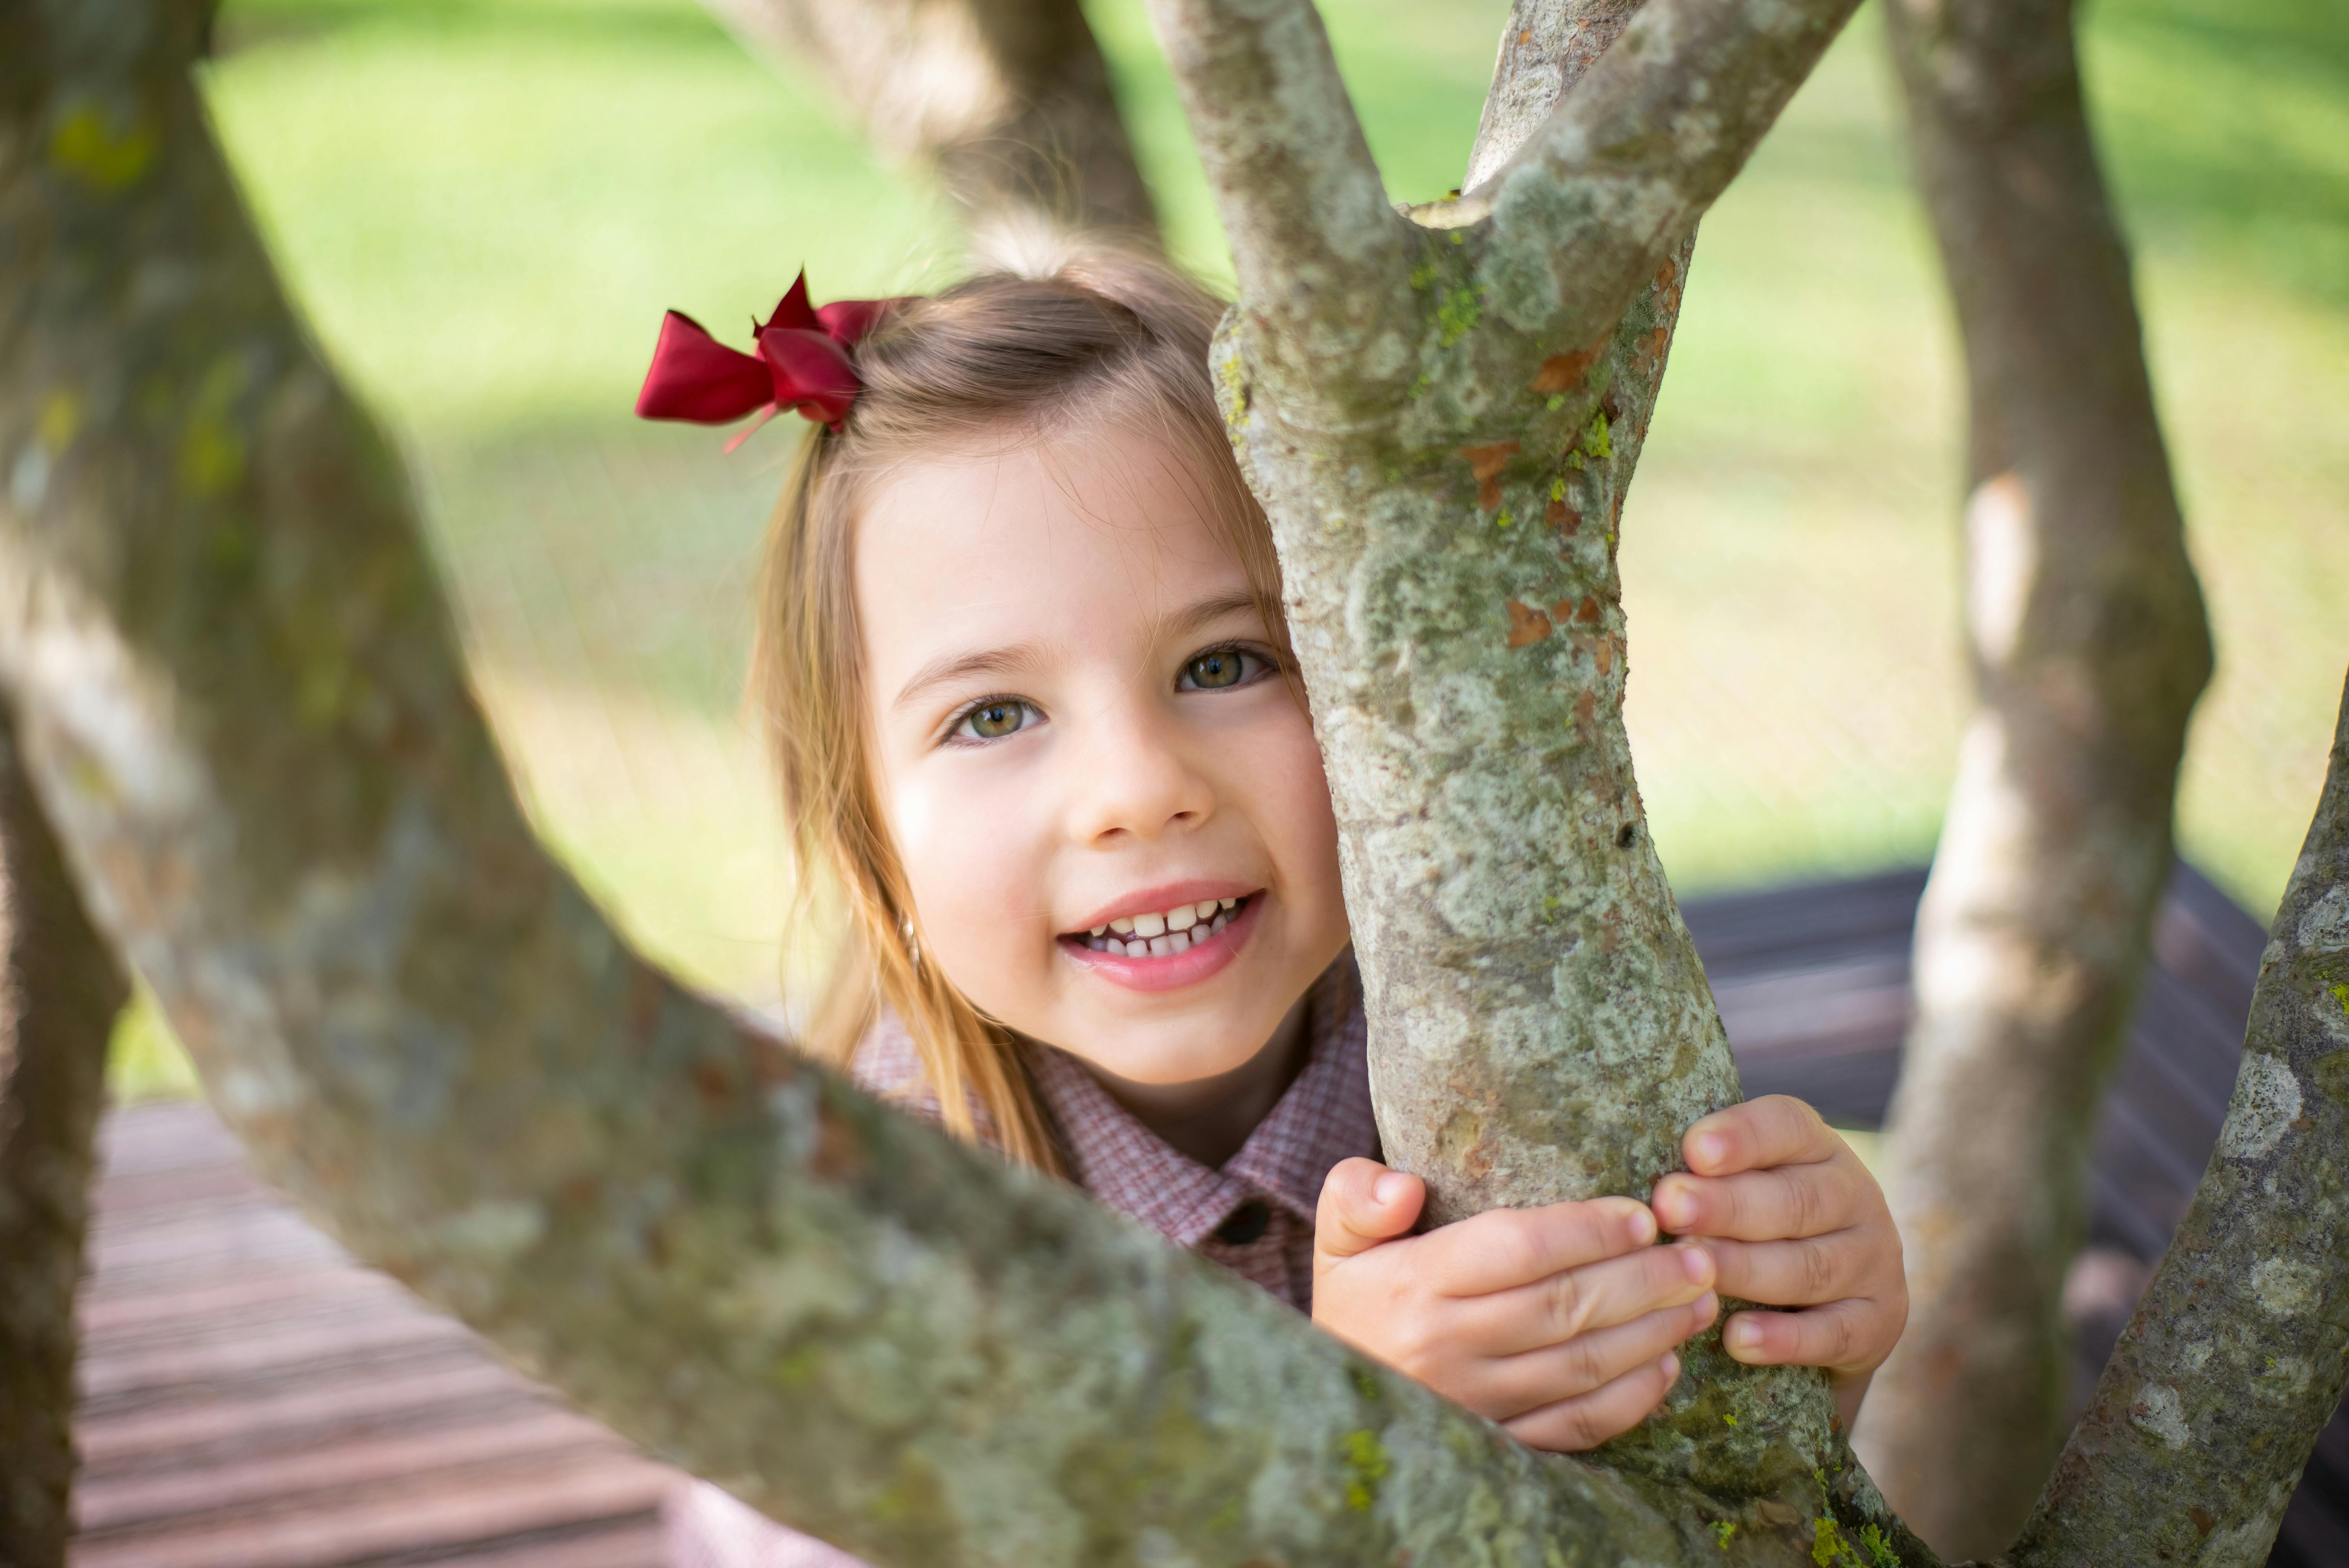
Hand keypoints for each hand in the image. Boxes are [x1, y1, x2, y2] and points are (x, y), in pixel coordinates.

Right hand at [1311, 1157, 1718, 1450]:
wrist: (1330, 1401)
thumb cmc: (1353, 1303)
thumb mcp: (1337, 1240)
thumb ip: (1355, 1195)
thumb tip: (1402, 1185)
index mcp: (1414, 1285)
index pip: (1517, 1249)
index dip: (1586, 1229)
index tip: (1641, 1213)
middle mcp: (1446, 1347)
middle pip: (1565, 1306)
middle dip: (1643, 1276)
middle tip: (1697, 1252)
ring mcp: (1476, 1403)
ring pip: (1582, 1365)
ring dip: (1653, 1330)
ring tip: (1700, 1298)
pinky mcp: (1499, 1445)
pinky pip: (1576, 1425)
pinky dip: (1631, 1398)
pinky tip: (1666, 1364)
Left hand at [1650, 1095, 1906, 1428]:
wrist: (1827, 1313)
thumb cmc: (1754, 1232)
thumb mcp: (1737, 1191)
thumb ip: (1699, 1177)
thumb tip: (1620, 1181)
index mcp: (1816, 1149)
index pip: (1787, 1126)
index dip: (1742, 1136)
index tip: (1692, 1150)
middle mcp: (1854, 1196)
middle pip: (1795, 1199)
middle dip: (1728, 1206)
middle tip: (1670, 1208)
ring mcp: (1873, 1261)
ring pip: (1811, 1265)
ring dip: (1747, 1268)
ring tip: (1695, 1271)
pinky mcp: (1879, 1323)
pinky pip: (1834, 1332)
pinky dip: (1785, 1338)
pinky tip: (1737, 1338)